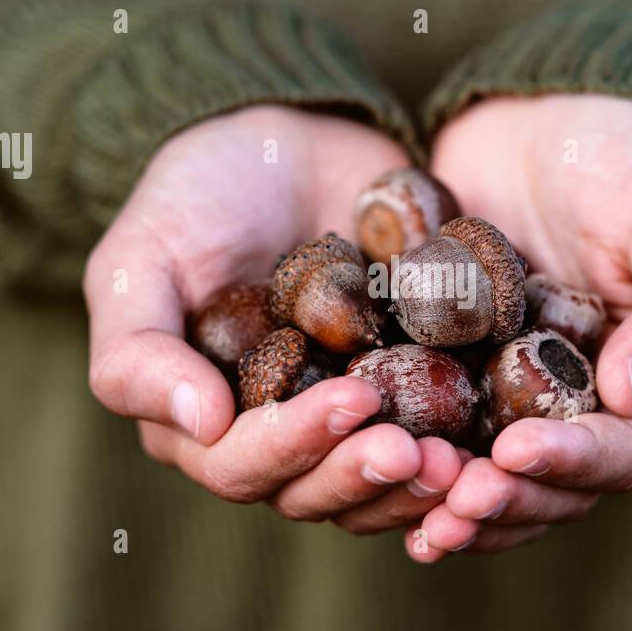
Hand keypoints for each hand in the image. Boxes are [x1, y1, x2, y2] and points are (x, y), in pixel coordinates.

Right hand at [84, 105, 460, 530]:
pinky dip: (462, 453)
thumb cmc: (195, 196)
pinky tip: (493, 442)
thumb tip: (199, 427)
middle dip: (364, 476)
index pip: (241, 465)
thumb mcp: (138, 261)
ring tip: (462, 464)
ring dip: (416, 485)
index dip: (293, 445)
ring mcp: (346, 420)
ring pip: (376, 487)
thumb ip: (138, 351)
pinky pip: (435, 442)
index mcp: (203, 422)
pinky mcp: (406, 393)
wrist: (285, 138)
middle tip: (418, 452)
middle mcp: (275, 436)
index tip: (352, 401)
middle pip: (314, 492)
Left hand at [411, 94, 631, 558]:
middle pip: (548, 488)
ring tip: (404, 491)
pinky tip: (359, 467)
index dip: (572, 463)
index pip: (621, 452)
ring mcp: (505, 397)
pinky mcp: (446, 375)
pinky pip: (427, 433)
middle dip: (501, 500)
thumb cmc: (629, 159)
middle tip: (450, 499)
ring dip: (448, 500)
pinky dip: (401, 461)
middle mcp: (575, 408)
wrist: (544, 116)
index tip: (516, 451)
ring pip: (485, 478)